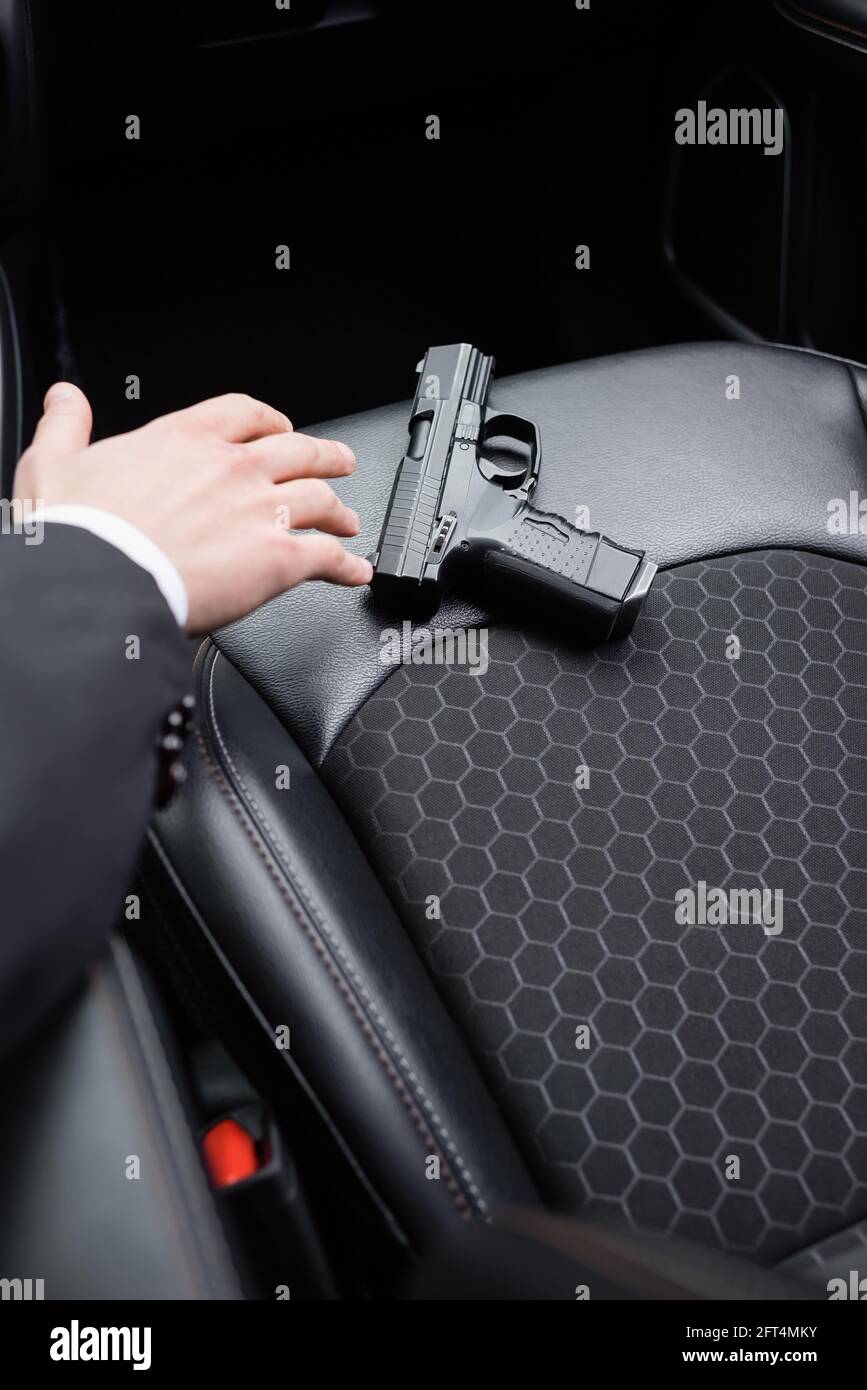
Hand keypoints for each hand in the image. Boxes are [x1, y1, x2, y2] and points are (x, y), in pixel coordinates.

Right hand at [13, 382, 371, 633]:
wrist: (98, 582)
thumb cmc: (79, 532)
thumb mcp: (54, 463)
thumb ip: (66, 427)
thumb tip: (65, 400)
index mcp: (183, 439)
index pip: (243, 414)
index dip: (269, 421)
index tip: (278, 428)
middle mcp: (232, 468)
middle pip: (297, 452)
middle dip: (324, 457)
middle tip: (339, 463)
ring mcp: (261, 511)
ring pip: (320, 499)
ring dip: (339, 510)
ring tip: (348, 522)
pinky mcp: (278, 559)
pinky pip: (327, 558)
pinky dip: (347, 565)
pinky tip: (354, 572)